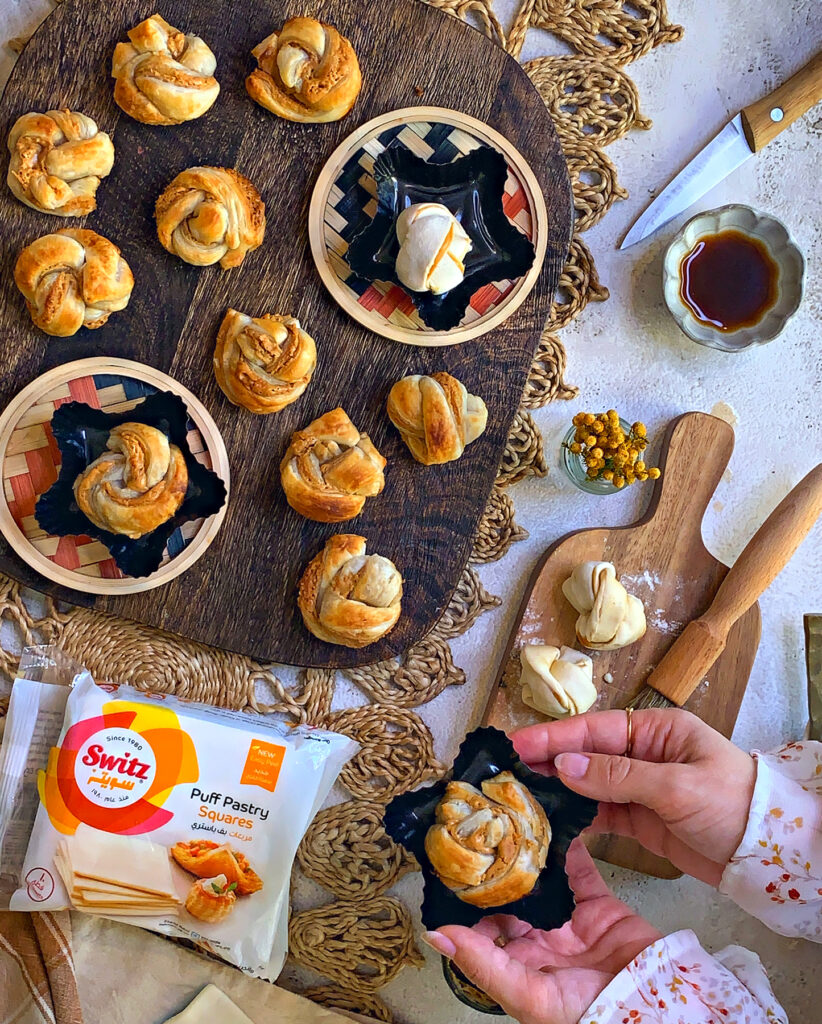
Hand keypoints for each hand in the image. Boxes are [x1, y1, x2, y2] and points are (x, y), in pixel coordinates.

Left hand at [424, 839, 660, 1023]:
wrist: (653, 1006)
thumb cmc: (587, 1013)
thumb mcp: (528, 995)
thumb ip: (483, 964)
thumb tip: (436, 937)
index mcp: (519, 962)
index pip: (483, 924)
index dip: (468, 897)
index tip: (452, 863)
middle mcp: (541, 937)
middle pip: (512, 895)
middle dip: (498, 867)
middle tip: (481, 829)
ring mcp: (569, 918)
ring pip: (543, 878)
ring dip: (530, 853)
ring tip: (512, 820)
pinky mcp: (599, 903)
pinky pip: (580, 869)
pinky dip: (569, 847)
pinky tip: (553, 824)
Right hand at [513, 707, 755, 885]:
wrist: (769, 855)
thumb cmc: (733, 805)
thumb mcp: (677, 787)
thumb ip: (618, 776)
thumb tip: (564, 766)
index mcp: (655, 731)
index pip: (594, 729)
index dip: (553, 737)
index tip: (516, 744)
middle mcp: (643, 753)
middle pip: (585, 755)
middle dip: (546, 762)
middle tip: (504, 771)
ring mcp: (640, 787)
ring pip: (587, 785)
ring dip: (556, 791)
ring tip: (518, 797)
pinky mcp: (640, 820)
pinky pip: (599, 813)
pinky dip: (575, 817)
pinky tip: (550, 821)